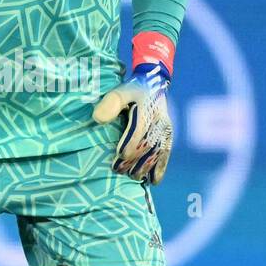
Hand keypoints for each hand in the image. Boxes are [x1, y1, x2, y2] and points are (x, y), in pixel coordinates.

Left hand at [92, 61, 172, 184]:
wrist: (152, 84)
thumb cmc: (131, 90)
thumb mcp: (120, 91)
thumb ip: (110, 103)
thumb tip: (97, 118)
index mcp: (145, 113)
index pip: (136, 137)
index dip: (126, 150)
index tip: (116, 159)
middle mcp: (158, 124)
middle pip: (145, 150)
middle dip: (132, 163)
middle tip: (118, 170)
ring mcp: (164, 131)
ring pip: (155, 156)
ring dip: (143, 169)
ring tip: (131, 176)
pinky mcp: (168, 137)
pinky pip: (166, 155)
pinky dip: (160, 170)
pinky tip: (153, 181)